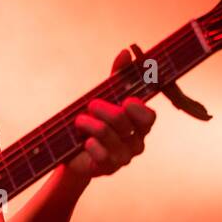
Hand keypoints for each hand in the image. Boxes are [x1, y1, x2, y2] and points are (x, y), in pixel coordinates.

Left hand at [67, 49, 156, 181]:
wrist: (72, 152)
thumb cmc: (94, 120)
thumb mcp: (104, 96)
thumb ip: (117, 76)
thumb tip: (126, 52)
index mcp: (139, 124)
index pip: (149, 117)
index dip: (138, 109)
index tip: (125, 101)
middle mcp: (136, 142)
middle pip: (125, 123)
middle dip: (105, 110)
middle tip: (91, 104)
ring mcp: (123, 158)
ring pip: (110, 137)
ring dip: (90, 124)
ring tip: (79, 120)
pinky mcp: (107, 169)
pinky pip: (102, 156)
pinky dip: (91, 146)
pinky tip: (84, 143)